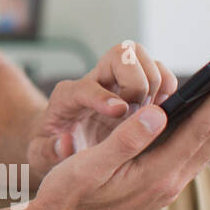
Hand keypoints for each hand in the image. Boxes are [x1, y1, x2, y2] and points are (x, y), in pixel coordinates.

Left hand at [26, 41, 177, 180]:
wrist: (59, 137)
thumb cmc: (51, 145)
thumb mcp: (41, 153)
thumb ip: (49, 151)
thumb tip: (66, 144)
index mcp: (67, 96)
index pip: (85, 86)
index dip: (103, 97)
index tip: (120, 112)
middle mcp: (94, 80)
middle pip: (121, 56)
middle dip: (137, 84)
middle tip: (138, 115)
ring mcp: (117, 81)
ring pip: (143, 59)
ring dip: (155, 86)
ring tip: (149, 116)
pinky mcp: (135, 86)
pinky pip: (159, 72)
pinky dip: (168, 89)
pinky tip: (159, 113)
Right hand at [28, 63, 209, 209]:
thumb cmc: (66, 198)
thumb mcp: (88, 166)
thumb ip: (125, 140)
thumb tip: (158, 112)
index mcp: (156, 175)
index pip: (200, 129)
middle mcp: (169, 182)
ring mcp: (166, 185)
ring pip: (208, 144)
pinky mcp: (159, 185)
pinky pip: (194, 151)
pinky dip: (208, 127)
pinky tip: (207, 116)